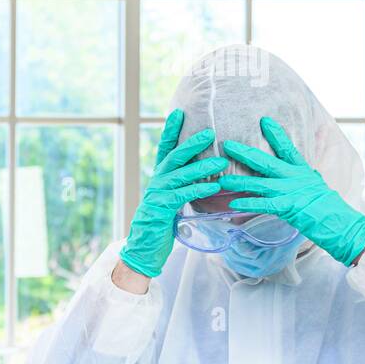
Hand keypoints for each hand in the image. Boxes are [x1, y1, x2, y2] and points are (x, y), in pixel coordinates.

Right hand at [120, 110, 227, 279]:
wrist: (142, 251)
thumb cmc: (160, 228)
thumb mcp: (170, 203)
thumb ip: (180, 188)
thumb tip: (201, 177)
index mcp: (159, 179)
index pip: (164, 150)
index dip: (171, 131)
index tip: (179, 112)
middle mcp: (156, 183)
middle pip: (174, 156)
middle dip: (192, 142)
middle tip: (210, 131)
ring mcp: (157, 195)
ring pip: (181, 174)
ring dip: (202, 166)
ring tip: (222, 160)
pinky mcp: (161, 209)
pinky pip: (183, 194)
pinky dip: (199, 188)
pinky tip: (214, 185)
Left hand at [222, 118, 364, 267]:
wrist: (336, 219)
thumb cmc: (324, 205)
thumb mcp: (313, 183)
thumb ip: (300, 176)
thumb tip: (292, 172)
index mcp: (300, 169)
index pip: (287, 147)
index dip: (276, 133)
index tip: (264, 120)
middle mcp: (293, 177)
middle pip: (265, 161)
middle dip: (245, 153)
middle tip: (227, 145)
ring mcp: (289, 191)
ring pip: (259, 183)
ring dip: (239, 181)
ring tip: (222, 180)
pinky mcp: (286, 207)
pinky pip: (263, 204)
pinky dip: (248, 204)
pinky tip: (233, 204)